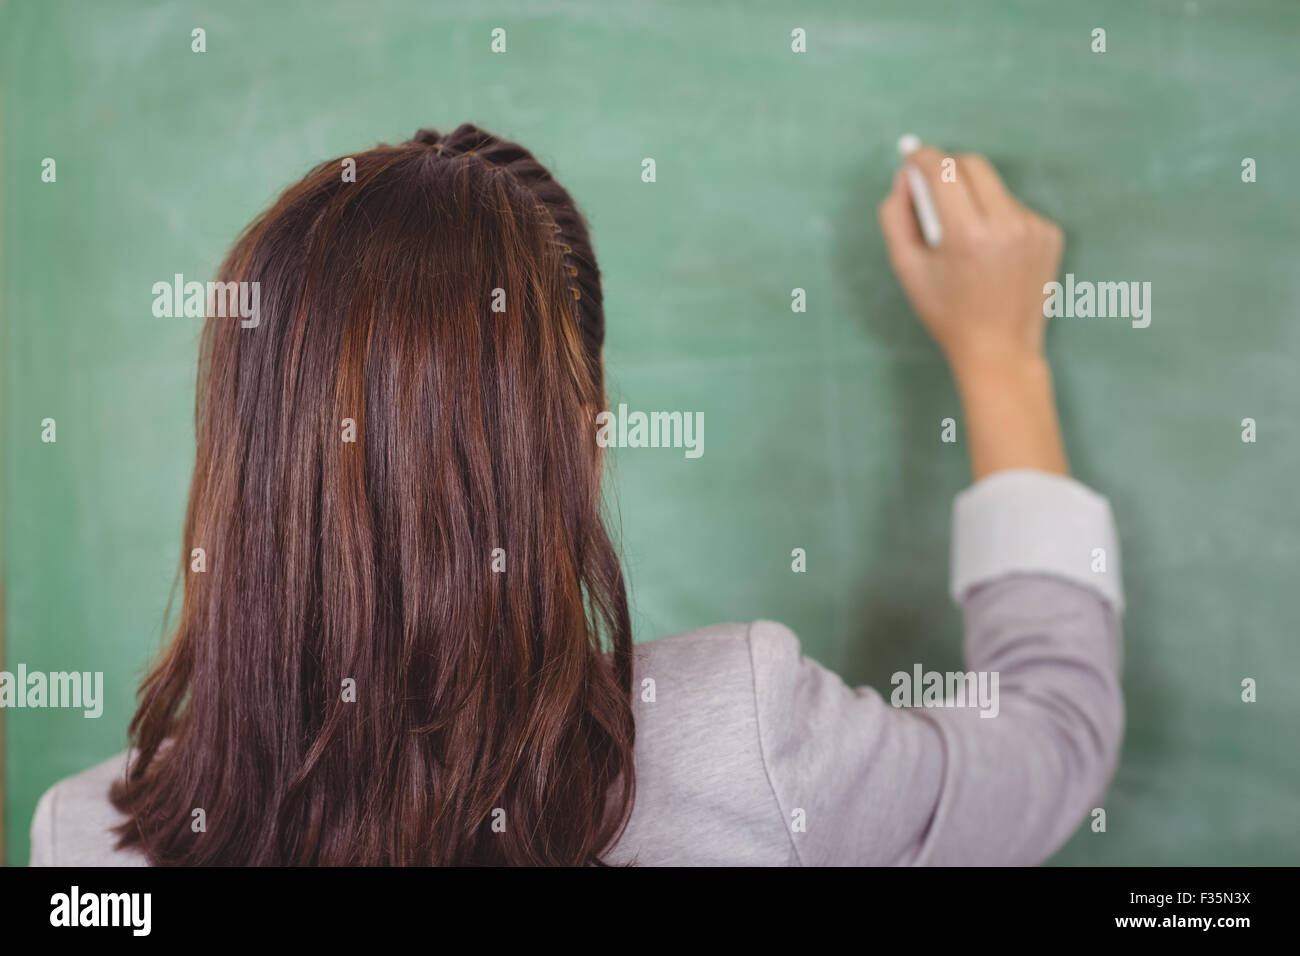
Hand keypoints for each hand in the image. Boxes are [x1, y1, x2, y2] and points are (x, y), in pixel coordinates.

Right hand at [877, 146, 1063, 374]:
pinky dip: (997, 217)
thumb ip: (896, 217)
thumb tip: (904, 178)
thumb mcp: (907, 269)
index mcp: (967, 235)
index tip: (911, 157)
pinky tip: (992, 251)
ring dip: (974, 196)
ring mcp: (1033, 227)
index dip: (923, 157)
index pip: (944, 169)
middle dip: (948, 168)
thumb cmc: (947, 313)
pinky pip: (1014, 207)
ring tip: (966, 236)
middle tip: (933, 188)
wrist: (1000, 349)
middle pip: (973, 165)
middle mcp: (1006, 224)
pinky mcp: (1050, 234)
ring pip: (994, 187)